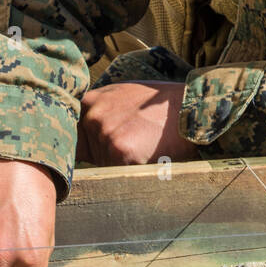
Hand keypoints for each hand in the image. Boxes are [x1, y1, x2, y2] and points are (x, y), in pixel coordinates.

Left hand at [77, 80, 194, 166]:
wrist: (191, 105)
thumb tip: (78, 134)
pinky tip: (150, 152)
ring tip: (146, 144)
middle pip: (90, 152)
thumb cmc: (160, 104)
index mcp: (91, 101)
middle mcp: (93, 116)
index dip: (88, 145)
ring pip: (104, 164)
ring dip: (122, 163)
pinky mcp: (120, 151)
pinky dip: (134, 168)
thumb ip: (100, 110)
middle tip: (137, 140)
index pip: (74, 135)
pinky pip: (119, 171)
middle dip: (108, 154)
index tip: (103, 146)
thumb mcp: (123, 95)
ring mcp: (106, 133)